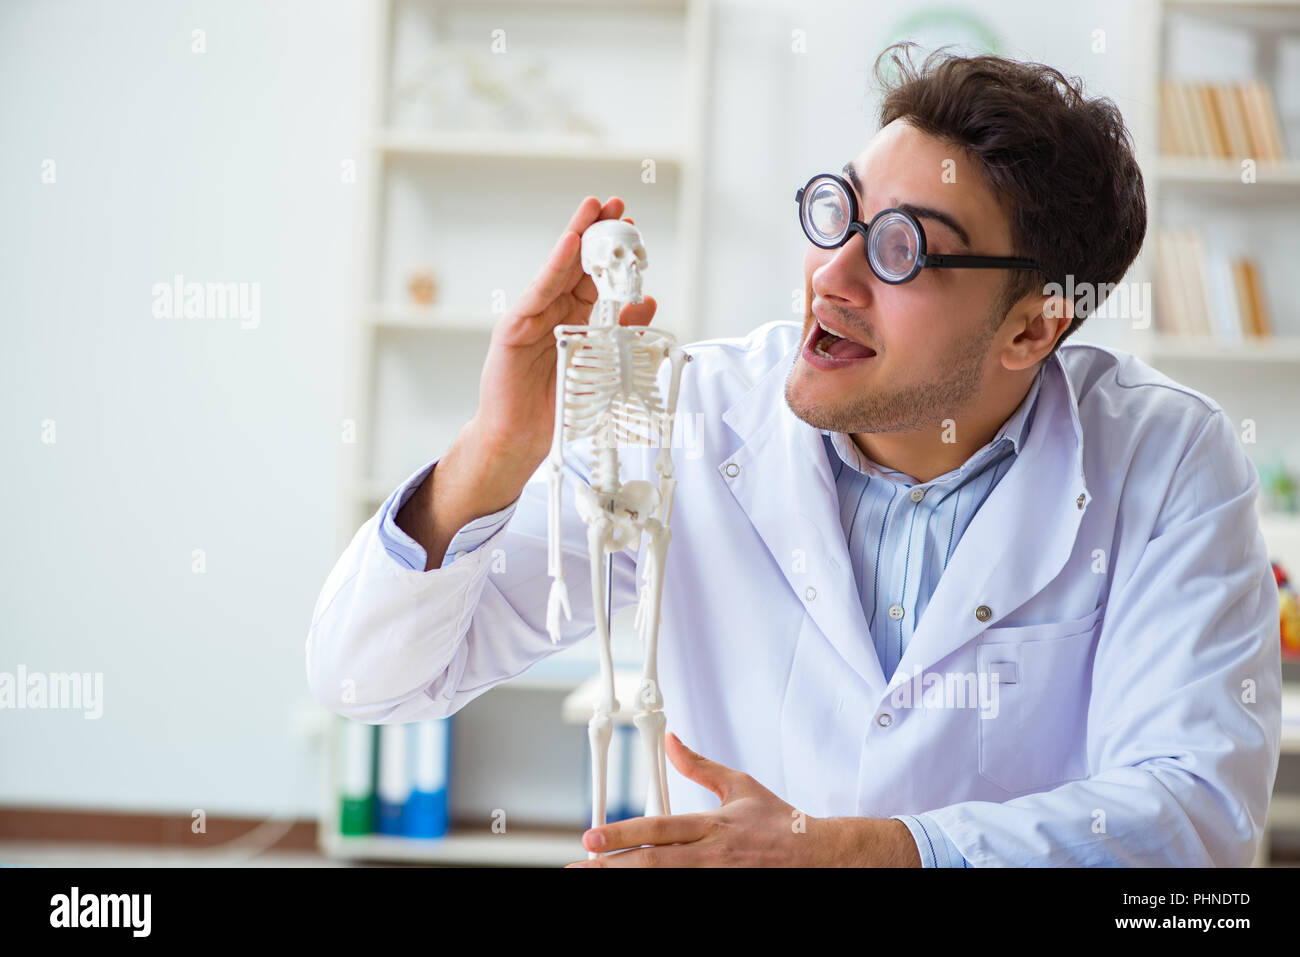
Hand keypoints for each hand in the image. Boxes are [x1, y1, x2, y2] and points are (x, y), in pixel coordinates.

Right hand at [472, 196, 657, 480]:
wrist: (522, 440)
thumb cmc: (559, 407)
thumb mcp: (604, 367)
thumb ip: (623, 333)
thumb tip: (649, 301)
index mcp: (575, 321)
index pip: (595, 278)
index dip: (612, 253)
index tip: (631, 226)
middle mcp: (553, 313)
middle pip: (576, 265)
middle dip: (595, 233)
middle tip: (614, 203)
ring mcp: (532, 318)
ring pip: (558, 271)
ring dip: (576, 237)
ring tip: (592, 209)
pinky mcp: (515, 329)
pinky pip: (539, 292)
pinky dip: (554, 266)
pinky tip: (569, 243)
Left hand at [563, 733, 918, 866]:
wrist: (819, 856)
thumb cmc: (780, 823)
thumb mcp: (739, 785)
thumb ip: (699, 765)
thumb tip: (670, 740)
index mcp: (712, 825)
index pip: (658, 830)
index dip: (621, 835)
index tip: (591, 838)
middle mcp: (711, 856)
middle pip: (652, 864)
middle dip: (612, 867)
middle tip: (580, 867)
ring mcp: (718, 877)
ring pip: (664, 882)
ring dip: (628, 881)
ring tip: (595, 880)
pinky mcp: (726, 889)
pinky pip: (686, 892)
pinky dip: (657, 890)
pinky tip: (633, 890)